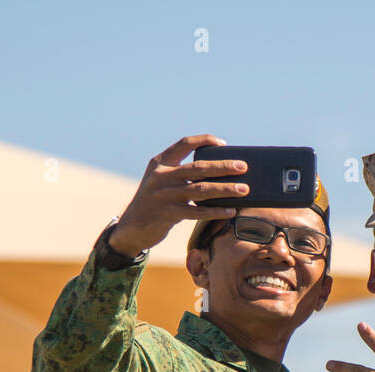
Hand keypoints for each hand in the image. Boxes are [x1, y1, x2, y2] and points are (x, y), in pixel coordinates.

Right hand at [108, 134, 248, 254]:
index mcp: (160, 162)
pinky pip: (197, 211)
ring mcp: (163, 195)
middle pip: (198, 167)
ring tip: (244, 190)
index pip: (184, 144)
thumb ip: (182, 176)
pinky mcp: (167, 214)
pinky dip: (215, 211)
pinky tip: (230, 210)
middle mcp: (161, 176)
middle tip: (243, 167)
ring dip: (225, 189)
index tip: (223, 143)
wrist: (131, 228)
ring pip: (201, 189)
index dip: (204, 141)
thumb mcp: (162, 183)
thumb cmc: (155, 203)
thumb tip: (219, 176)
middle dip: (223, 166)